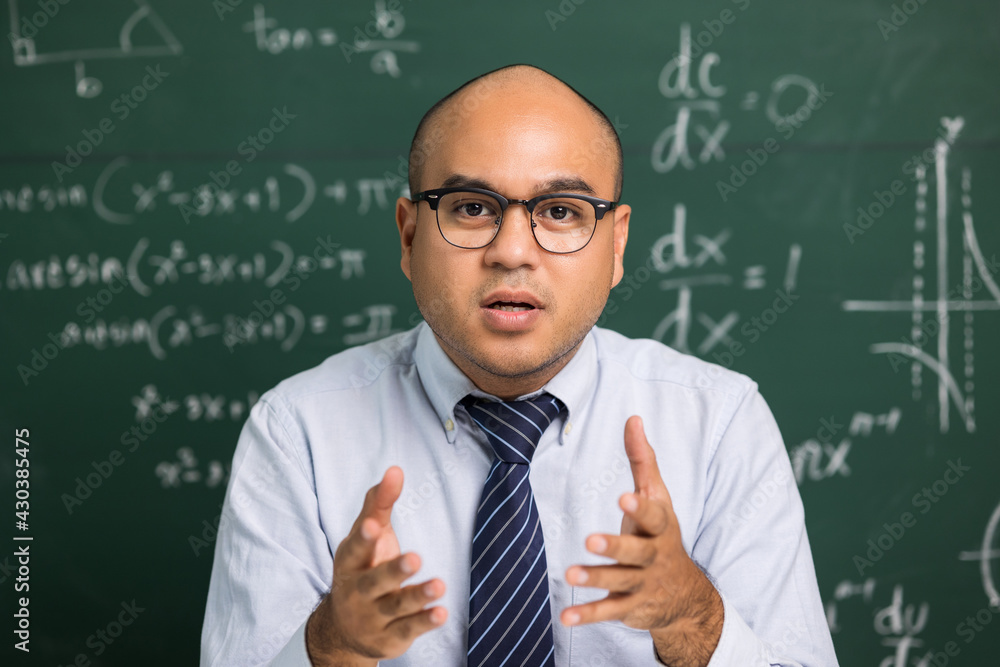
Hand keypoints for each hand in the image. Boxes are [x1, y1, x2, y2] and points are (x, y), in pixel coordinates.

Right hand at [306, 466, 447, 665]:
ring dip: (417, 596)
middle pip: (375, 581)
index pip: (356, 549)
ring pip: (396, 606)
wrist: (345, 629)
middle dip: (394, 570)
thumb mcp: (366, 537)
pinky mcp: (391, 637)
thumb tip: (395, 469)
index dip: (364, 538)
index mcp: (350, 562)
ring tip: (439, 584)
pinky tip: (441, 612)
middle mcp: (358, 591)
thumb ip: (379, 504)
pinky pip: (408, 629)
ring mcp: (374, 617)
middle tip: (415, 558)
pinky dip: (424, 621)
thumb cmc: (362, 568)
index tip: (373, 525)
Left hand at [560, 416, 722, 666]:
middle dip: (614, 546)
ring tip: (570, 575)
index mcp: (660, 526)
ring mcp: (643, 583)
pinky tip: (567, 616)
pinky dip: (588, 615)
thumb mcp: (657, 497)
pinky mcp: (630, 607)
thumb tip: (633, 418)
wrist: (685, 595)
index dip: (640, 507)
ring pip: (620, 582)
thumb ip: (643, 460)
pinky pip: (609, 611)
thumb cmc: (660, 533)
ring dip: (596, 579)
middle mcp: (654, 556)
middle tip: (589, 539)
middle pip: (636, 551)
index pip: (654, 516)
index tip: (624, 496)